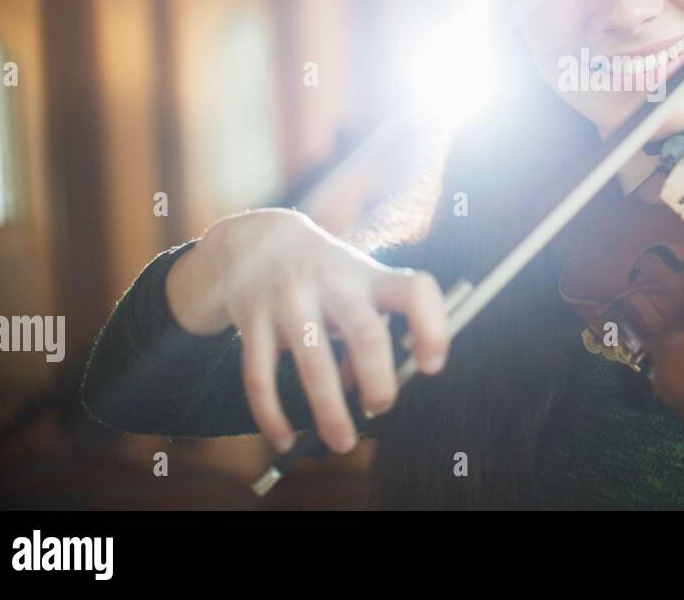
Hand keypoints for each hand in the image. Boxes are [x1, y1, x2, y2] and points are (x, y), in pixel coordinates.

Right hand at [166, 208, 447, 454]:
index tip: (431, 366)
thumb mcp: (356, 288)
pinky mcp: (252, 320)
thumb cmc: (325, 276)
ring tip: (343, 443)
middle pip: (367, 335)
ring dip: (331, 412)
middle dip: (380, 382)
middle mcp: (332, 283)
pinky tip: (285, 439)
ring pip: (314, 364)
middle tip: (382, 407)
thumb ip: (367, 333)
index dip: (431, 329)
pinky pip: (260, 377)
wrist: (256, 240)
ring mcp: (289, 300)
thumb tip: (368, 393)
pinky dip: (273, 416)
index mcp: (369, 275)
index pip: (414, 291)